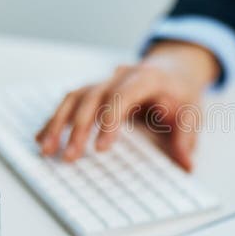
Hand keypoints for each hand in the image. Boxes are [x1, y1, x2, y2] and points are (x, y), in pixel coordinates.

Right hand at [36, 41, 219, 169]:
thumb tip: (186, 164)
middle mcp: (121, 77)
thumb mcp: (192, 113)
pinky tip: (42, 138)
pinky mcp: (95, 91)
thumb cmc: (181, 94)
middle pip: (94, 97)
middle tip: (70, 157)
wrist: (173, 71)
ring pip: (76, 97)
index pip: (124, 96)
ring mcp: (105, 82)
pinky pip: (70, 102)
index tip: (100, 148)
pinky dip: (55, 120)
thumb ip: (187, 138)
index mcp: (147, 78)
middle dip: (79, 128)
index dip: (110, 120)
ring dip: (59, 123)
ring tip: (47, 149)